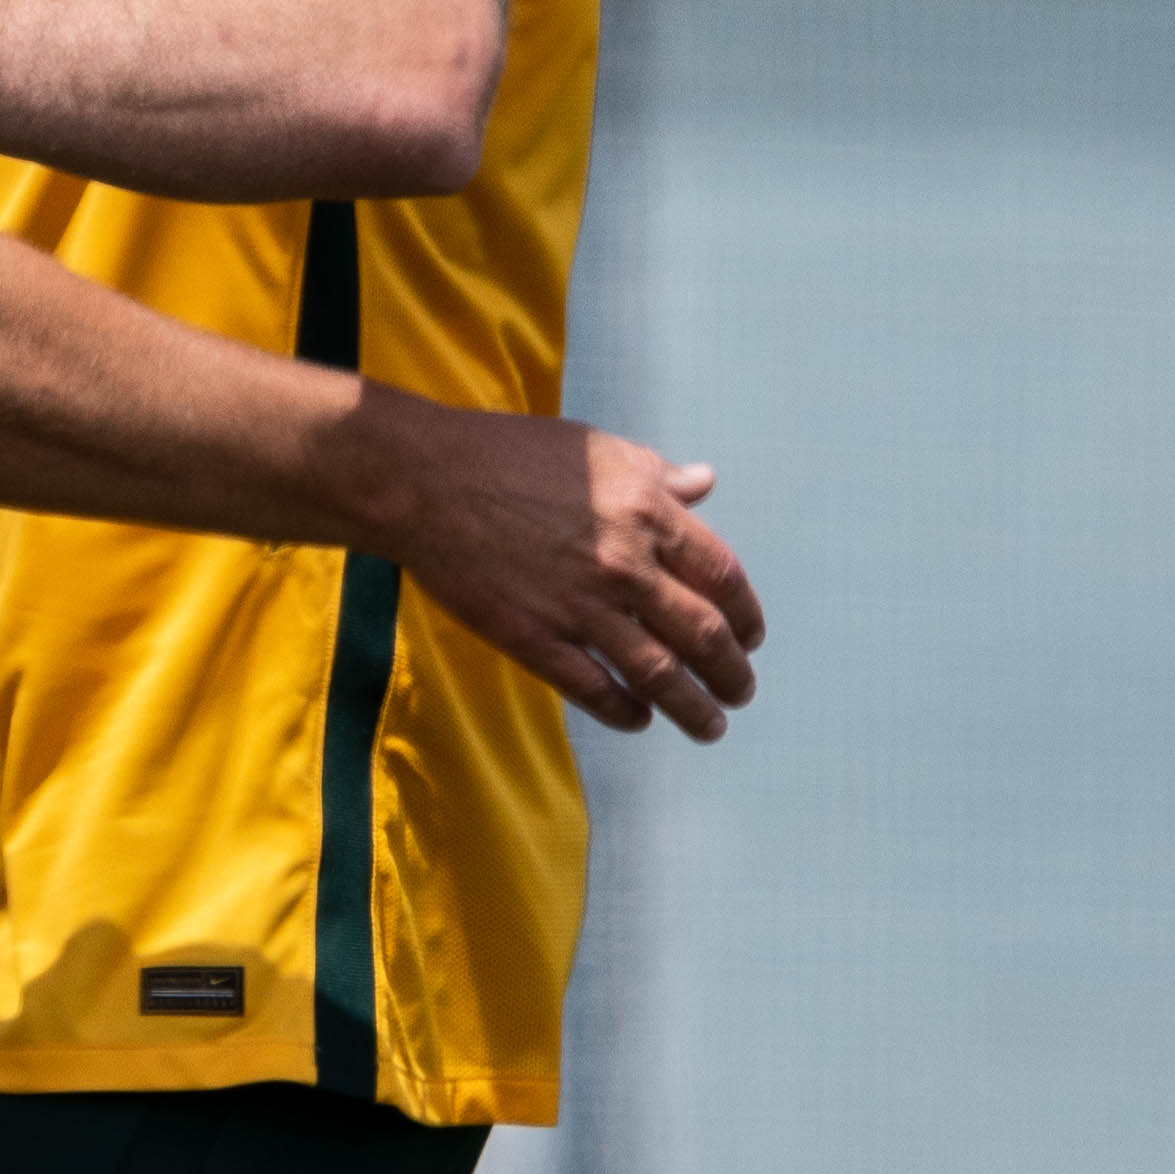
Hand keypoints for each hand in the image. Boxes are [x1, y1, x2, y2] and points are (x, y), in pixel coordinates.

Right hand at [372, 411, 763, 739]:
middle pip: (703, 635)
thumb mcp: (595, 447)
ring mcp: (581, 607)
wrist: (424, 481)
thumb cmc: (506, 454)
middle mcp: (625, 564)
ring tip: (710, 726)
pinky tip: (639, 719)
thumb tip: (705, 483)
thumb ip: (656, 473)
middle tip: (738, 692)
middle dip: (731, 673)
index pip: (722, 576)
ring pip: (659, 674)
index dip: (746, 614)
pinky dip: (627, 712)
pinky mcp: (536, 639)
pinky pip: (597, 690)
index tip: (750, 636)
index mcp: (646, 512)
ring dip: (693, 708)